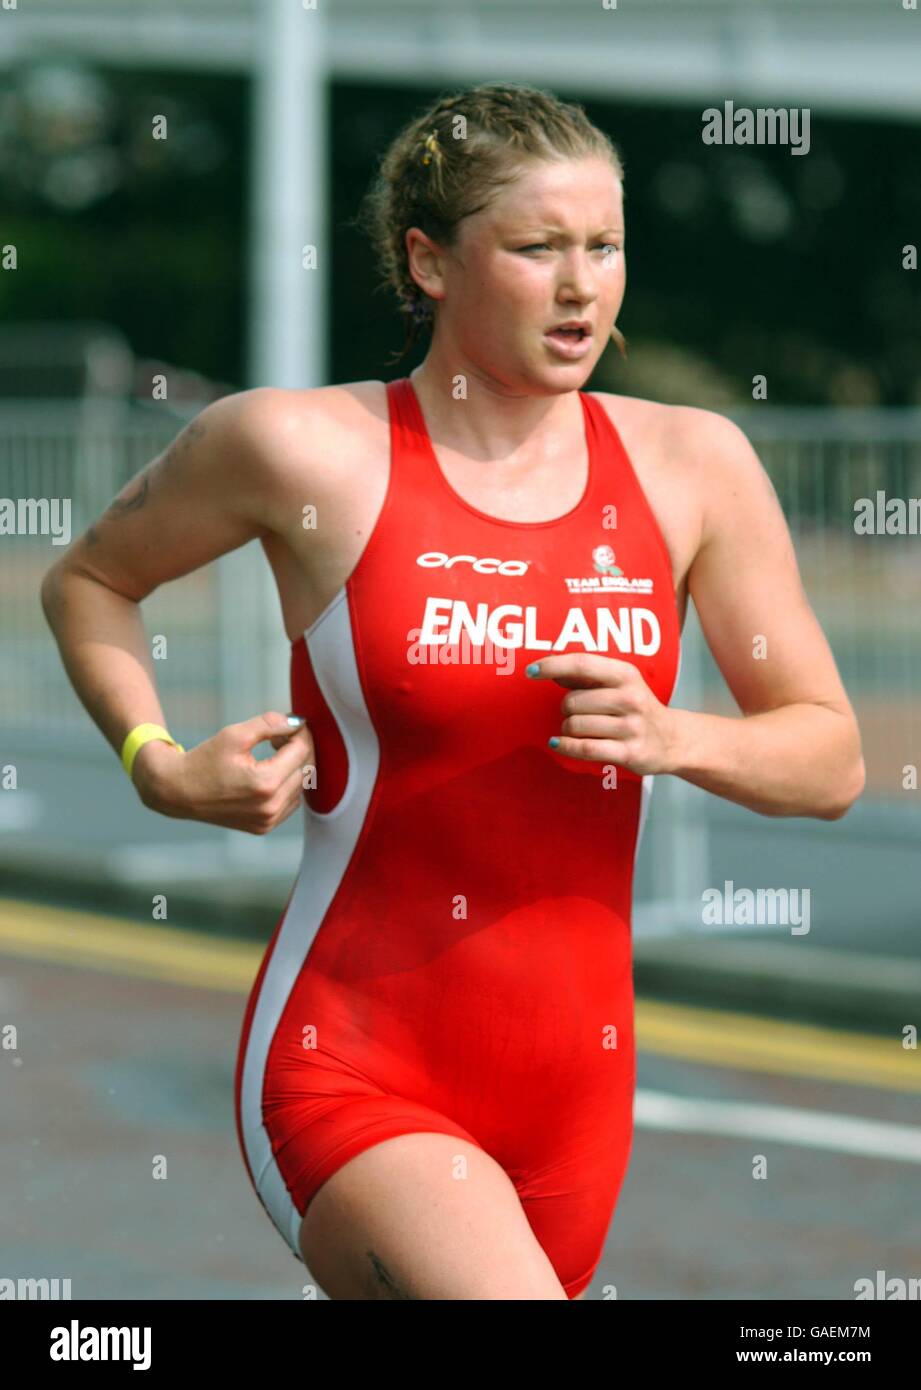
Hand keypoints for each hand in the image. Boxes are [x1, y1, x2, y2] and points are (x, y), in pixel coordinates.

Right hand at [133, 710, 314, 833]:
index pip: (301, 751)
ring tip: (274, 752)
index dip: (300, 732)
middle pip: (306, 769)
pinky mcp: (264, 827)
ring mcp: (268, 821)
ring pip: (301, 787)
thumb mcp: (234, 735)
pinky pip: (291, 802)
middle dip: (299, 748)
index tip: (291, 723)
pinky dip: (288, 785)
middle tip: (280, 736)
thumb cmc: (204, 761)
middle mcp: (271, 806)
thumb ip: (269, 724)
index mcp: (265, 783)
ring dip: (295, 767)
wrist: (179, 792)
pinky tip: (272, 771)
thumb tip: (296, 721)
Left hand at [526, 653, 676, 774]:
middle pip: (573, 700)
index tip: (531, 670)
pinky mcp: (629, 752)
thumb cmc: (635, 707)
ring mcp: (631, 727)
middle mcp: (630, 698)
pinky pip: (584, 749)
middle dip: (566, 708)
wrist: (672, 740)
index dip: (552, 665)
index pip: (582, 663)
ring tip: (579, 729)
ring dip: (568, 729)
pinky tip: (557, 743)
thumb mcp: (618, 683)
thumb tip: (550, 670)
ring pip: (575, 726)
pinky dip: (565, 746)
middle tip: (577, 712)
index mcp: (626, 675)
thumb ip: (585, 675)